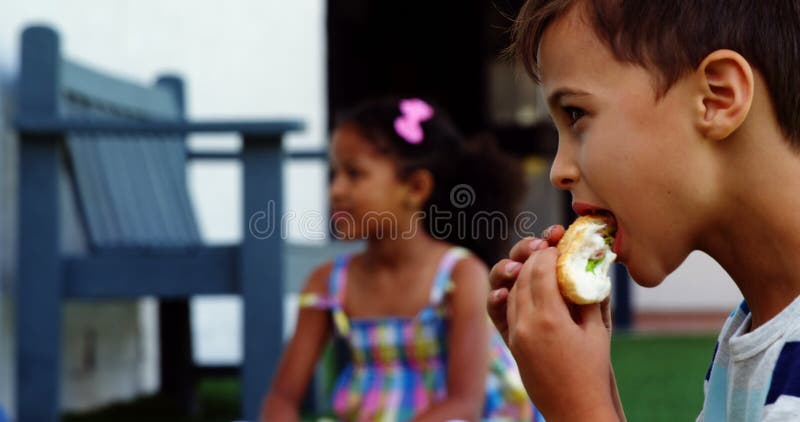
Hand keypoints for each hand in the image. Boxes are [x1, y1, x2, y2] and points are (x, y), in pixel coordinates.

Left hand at [487, 225, 620, 419]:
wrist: (575, 410)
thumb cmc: (593, 371)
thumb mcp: (598, 330)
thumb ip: (591, 296)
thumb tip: (591, 265)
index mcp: (549, 319)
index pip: (540, 270)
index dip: (548, 253)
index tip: (559, 244)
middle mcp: (526, 325)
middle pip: (522, 277)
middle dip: (533, 258)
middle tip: (548, 248)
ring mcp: (515, 335)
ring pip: (511, 291)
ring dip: (523, 274)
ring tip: (539, 266)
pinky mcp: (512, 345)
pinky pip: (507, 311)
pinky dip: (515, 294)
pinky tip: (525, 289)